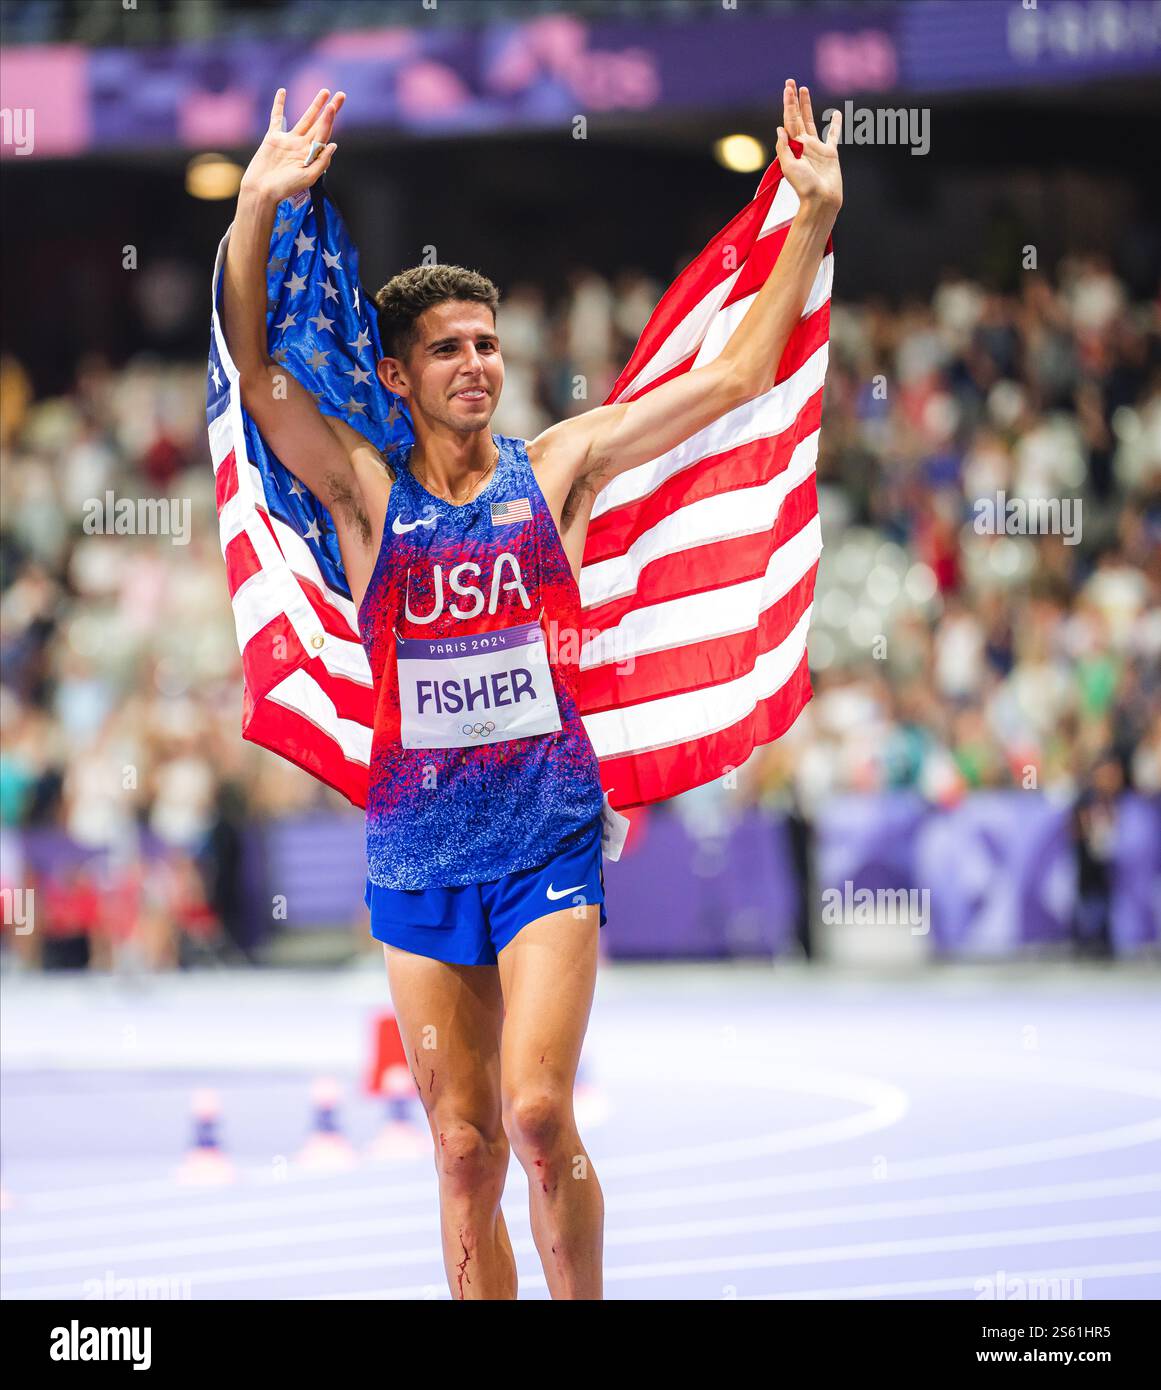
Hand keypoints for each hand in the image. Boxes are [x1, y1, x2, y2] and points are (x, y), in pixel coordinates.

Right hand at [239, 87, 344, 203]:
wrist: (261, 190)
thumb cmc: (285, 188)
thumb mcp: (308, 177)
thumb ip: (322, 162)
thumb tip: (333, 144)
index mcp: (312, 156)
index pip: (324, 134)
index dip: (329, 119)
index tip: (334, 106)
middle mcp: (303, 146)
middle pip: (320, 124)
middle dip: (330, 110)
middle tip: (342, 95)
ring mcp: (288, 141)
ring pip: (305, 119)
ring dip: (315, 105)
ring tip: (325, 92)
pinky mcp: (273, 137)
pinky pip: (277, 118)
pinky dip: (278, 104)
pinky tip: (283, 91)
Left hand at [776, 79, 841, 213]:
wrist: (821, 200)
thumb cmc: (804, 187)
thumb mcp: (788, 167)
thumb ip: (784, 147)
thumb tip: (779, 128)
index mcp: (792, 147)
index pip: (788, 120)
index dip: (788, 104)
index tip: (787, 88)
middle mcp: (803, 145)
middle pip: (797, 117)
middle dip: (793, 100)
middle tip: (791, 82)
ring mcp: (816, 148)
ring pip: (811, 121)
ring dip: (807, 106)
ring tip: (804, 90)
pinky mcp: (830, 153)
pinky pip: (832, 135)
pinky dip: (835, 125)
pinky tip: (836, 114)